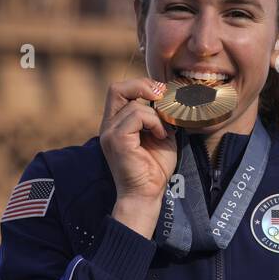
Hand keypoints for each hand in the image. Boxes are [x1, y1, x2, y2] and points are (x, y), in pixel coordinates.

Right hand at [99, 78, 176, 225]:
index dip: (140, 85)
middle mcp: (108, 126)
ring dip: (156, 115)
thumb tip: (170, 99)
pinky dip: (154, 122)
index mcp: (116, 123)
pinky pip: (137, 116)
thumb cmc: (154, 168)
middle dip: (142, 86)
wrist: (147, 194)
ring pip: (134, 105)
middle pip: (116, 88)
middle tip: (162, 96)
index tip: (161, 94)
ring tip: (163, 132)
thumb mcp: (160, 134)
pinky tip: (160, 136)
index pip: (119, 91)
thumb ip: (158, 116)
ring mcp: (110, 132)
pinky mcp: (116, 140)